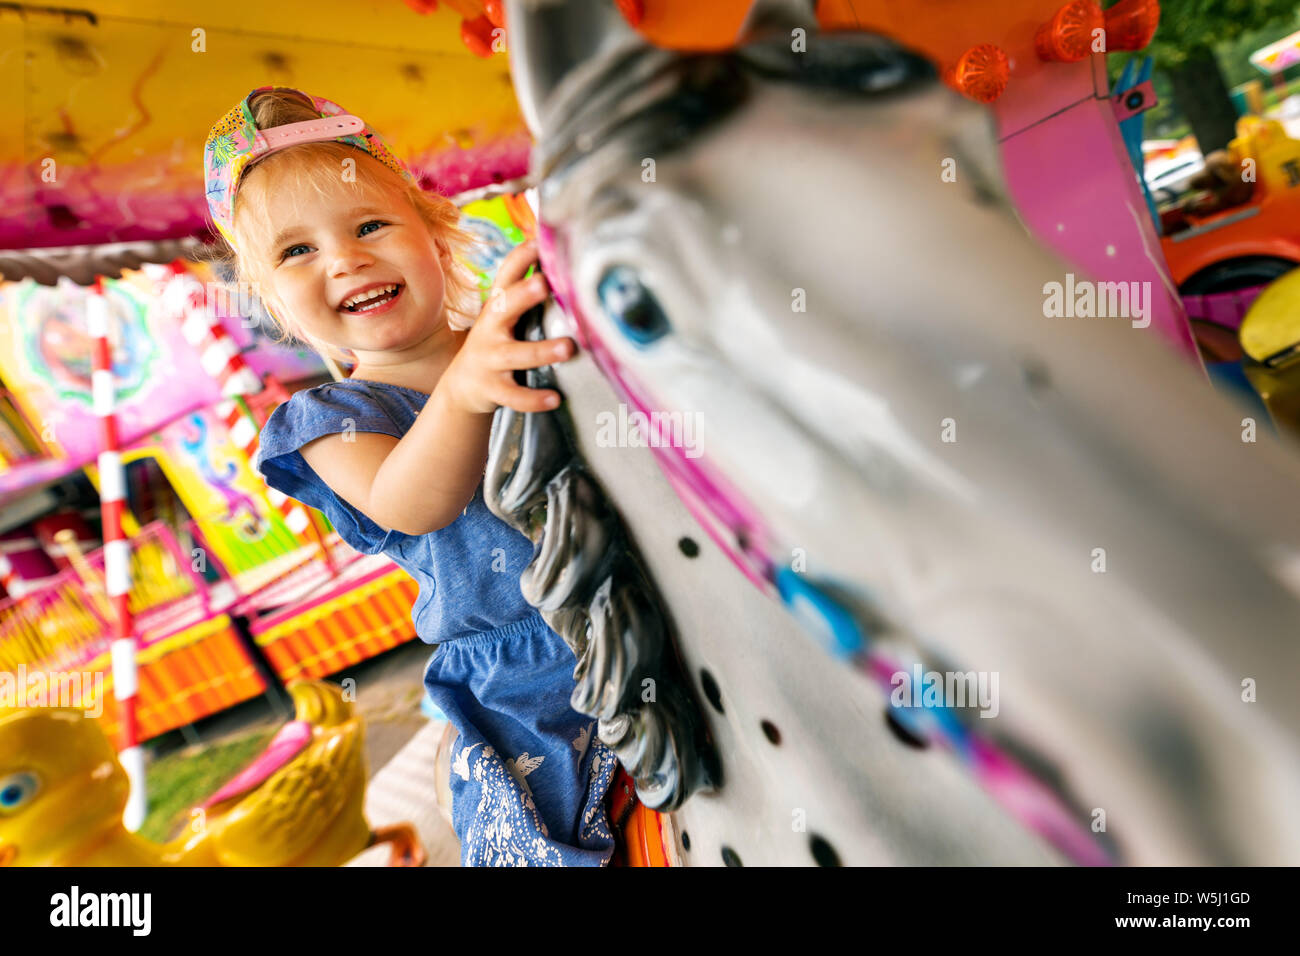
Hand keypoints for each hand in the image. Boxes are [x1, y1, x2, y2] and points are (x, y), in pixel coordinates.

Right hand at [439, 240, 575, 414]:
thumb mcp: (503, 313)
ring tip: (568, 348)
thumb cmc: (496, 341)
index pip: (505, 275)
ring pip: (517, 354)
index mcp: (496, 306)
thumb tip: (554, 249)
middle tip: (543, 284)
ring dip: (542, 351)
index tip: (538, 241)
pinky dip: (534, 399)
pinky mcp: (493, 388)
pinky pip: (515, 396)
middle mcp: (490, 329)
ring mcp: (490, 359)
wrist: (463, 386)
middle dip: (522, 295)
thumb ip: (525, 288)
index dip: (521, 257)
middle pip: (503, 307)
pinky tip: (554, 398)